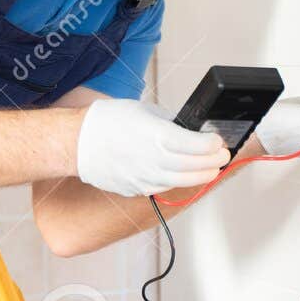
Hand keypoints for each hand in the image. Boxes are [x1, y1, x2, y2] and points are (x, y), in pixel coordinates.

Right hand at [75, 98, 229, 197]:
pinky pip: (164, 187)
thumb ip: (169, 124)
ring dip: (201, 175)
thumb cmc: (107, 121)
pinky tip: (186, 175)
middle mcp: (152, 160)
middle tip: (223, 156)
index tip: (218, 141)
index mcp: (156, 136)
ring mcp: (144, 177)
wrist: (77, 142)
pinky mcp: (136, 188)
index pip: (195, 145)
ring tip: (212, 169)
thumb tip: (188, 133)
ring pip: (182, 181)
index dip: (212, 144)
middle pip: (193, 166)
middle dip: (213, 161)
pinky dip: (179, 181)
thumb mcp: (144, 112)